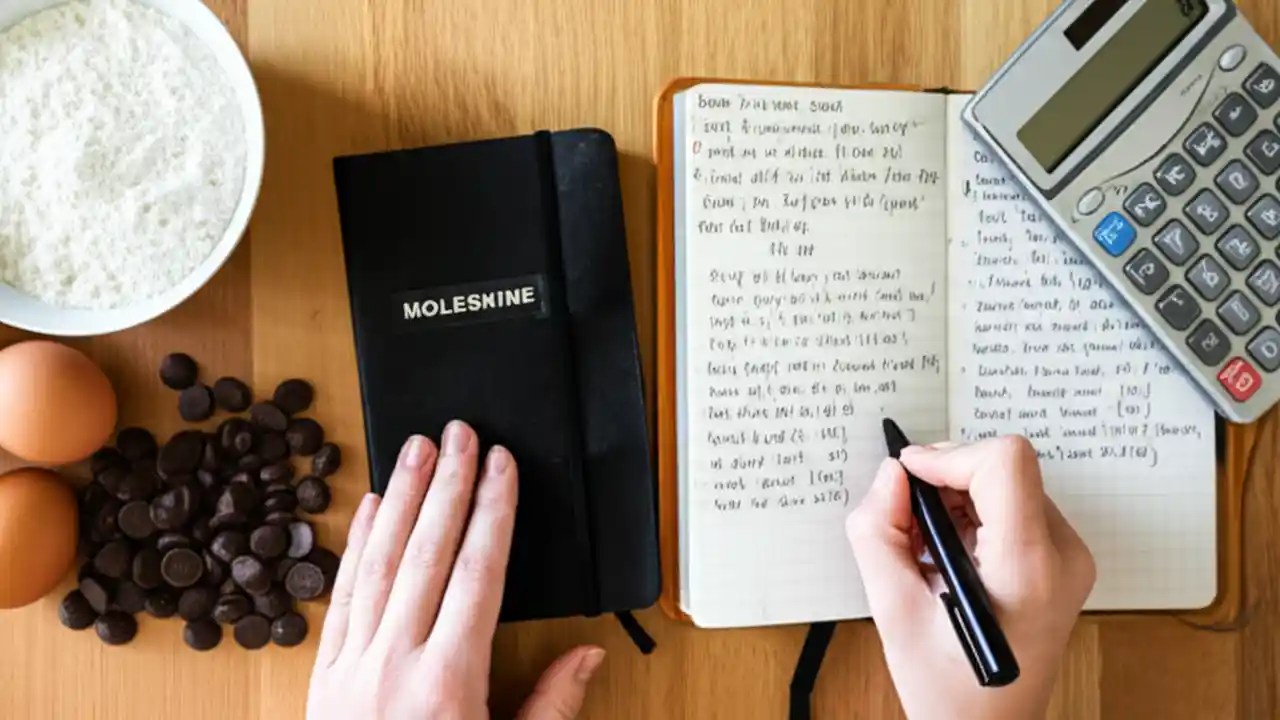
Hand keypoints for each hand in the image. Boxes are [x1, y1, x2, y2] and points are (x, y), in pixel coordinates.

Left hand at [307, 421, 604, 719]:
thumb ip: (550, 707)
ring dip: (398, 501)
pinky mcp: (322, 681)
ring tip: (413, 451)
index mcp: (449, 683)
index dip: (493, 512)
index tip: (501, 467)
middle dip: (447, 486)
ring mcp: (353, 669)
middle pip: (428, 553)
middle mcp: (396, 665)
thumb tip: (589, 654)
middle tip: (460, 433)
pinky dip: (352, 549)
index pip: (479, 574)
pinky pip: (341, 599)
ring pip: (378, 564)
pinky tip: (364, 510)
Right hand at [846, 436, 1095, 719]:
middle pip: (1003, 470)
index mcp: (1027, 569)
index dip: (948, 456)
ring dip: (956, 500)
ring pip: (1006, 482)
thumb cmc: (948, 688)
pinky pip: (1014, 505)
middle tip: (906, 524)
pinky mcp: (1061, 560)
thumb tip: (891, 476)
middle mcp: (1062, 556)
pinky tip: (948, 557)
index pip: (1005, 463)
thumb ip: (879, 531)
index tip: (909, 475)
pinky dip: (972, 515)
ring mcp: (1068, 558)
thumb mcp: (892, 610)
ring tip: (925, 549)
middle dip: (945, 482)